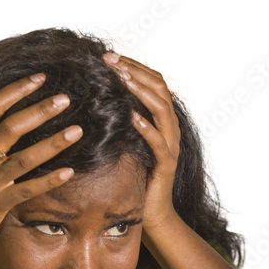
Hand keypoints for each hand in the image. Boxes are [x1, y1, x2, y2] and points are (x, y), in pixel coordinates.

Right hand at [0, 74, 82, 248]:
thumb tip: (6, 110)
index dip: (17, 89)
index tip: (41, 78)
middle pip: (11, 127)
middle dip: (40, 111)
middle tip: (65, 99)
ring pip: (24, 158)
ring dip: (53, 144)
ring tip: (77, 131)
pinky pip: (27, 189)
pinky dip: (48, 180)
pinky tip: (69, 172)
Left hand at [102, 52, 180, 233]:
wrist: (153, 213)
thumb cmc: (137, 176)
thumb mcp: (127, 141)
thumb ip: (122, 120)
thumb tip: (98, 96)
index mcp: (162, 119)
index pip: (154, 82)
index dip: (133, 66)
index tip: (109, 56)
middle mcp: (170, 128)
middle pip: (160, 88)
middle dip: (134, 71)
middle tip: (111, 60)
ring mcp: (171, 145)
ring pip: (162, 109)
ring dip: (141, 91)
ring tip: (122, 79)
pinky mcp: (167, 164)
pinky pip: (159, 141)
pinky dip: (146, 126)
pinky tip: (131, 116)